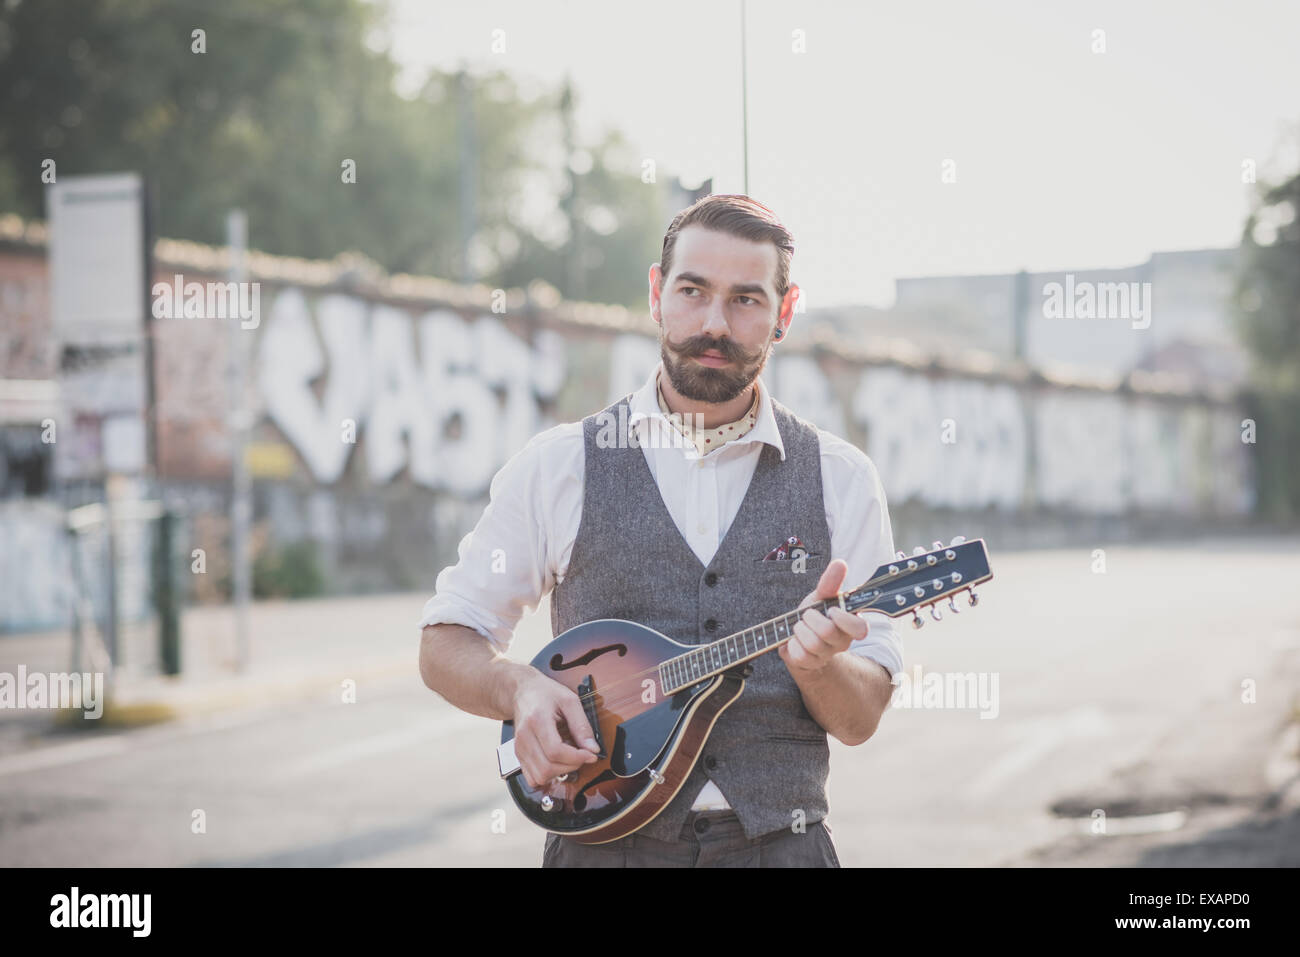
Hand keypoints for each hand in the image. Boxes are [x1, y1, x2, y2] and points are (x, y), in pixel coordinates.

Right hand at [510, 670, 600, 788]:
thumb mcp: (570, 701)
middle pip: (548, 767)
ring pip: (540, 776)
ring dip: (560, 772)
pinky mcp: (519, 755)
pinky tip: (556, 762)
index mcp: (536, 720)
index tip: (590, 754)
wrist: (523, 691)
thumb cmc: (546, 693)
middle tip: (582, 754)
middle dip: (571, 766)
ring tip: (569, 756)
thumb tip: (592, 749)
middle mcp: (524, 737)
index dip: (577, 757)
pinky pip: (532, 778)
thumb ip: (582, 726)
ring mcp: (519, 748)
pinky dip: (548, 775)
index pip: (555, 751)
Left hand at [779, 558, 868, 675]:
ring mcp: (827, 656)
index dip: (843, 619)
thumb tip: (840, 563)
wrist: (798, 634)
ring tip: (800, 626)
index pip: (860, 629)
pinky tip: (794, 640)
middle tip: (808, 615)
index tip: (831, 610)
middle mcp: (842, 643)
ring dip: (799, 629)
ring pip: (812, 643)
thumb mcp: (822, 595)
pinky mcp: (810, 665)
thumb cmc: (815, 613)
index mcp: (851, 625)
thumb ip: (831, 581)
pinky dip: (791, 643)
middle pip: (827, 631)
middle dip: (810, 617)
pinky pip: (799, 655)